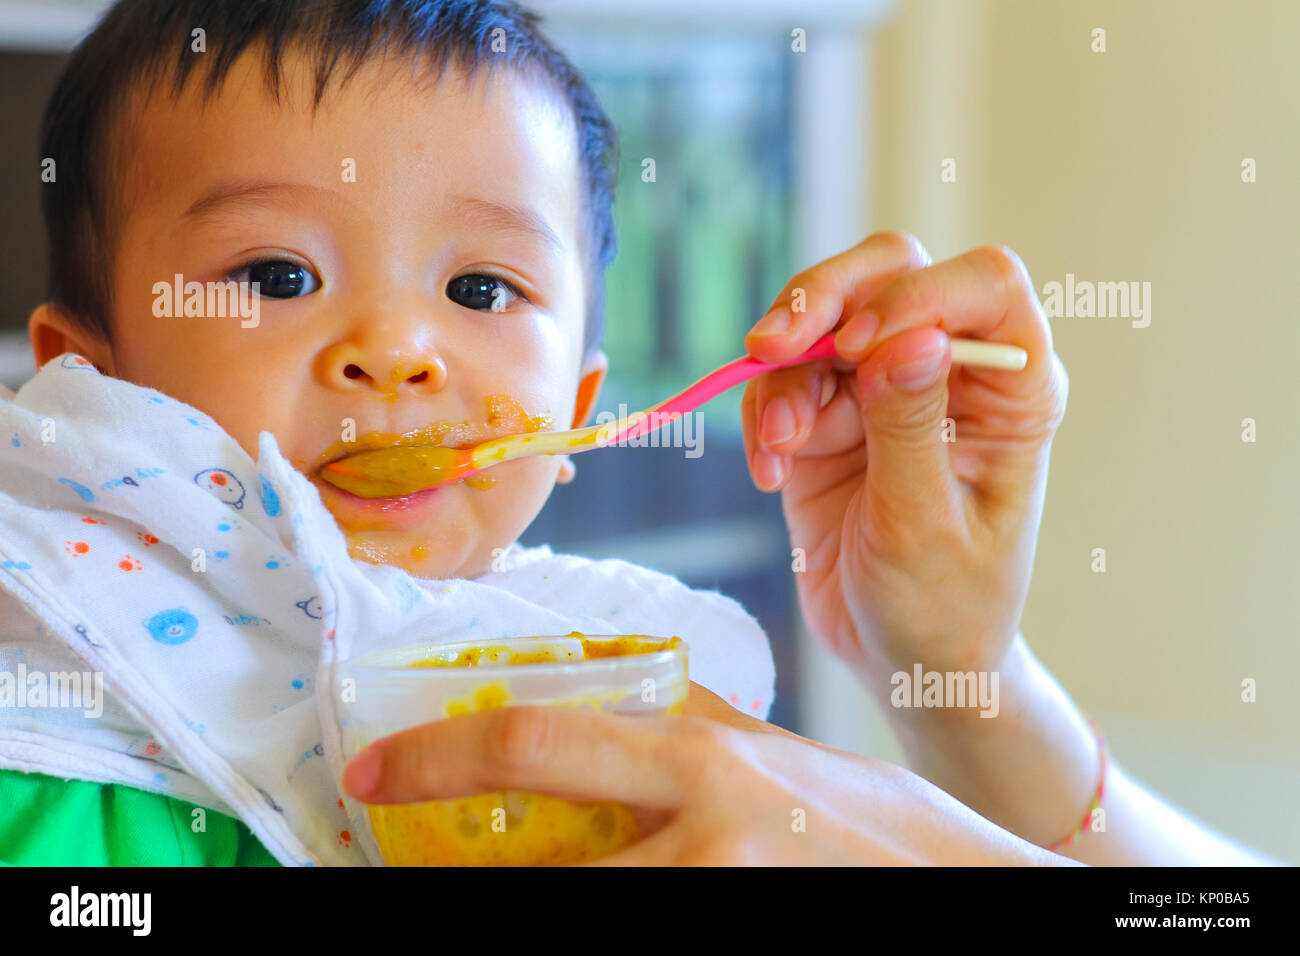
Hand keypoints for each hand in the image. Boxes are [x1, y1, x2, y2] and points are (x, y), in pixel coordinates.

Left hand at [340, 682, 1071, 864]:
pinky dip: (590, 912)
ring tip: (494, 878)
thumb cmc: (871, 822)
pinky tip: (584, 891)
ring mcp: (713, 899)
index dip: (437, 756)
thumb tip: (614, 694)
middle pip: (533, 869)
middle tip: (396, 849)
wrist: (967, 887)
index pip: (536, 744)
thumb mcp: (775, 751)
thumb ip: (691, 725)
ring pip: (573, 907)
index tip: (377, 768)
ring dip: (515, 900)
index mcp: (701, 758)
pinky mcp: (727, 933)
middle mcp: (699, 836)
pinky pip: (628, 930)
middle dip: (447, 861)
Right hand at [741, 234, 1067, 682]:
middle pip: (887, 274)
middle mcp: (947, 372)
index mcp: (1010, 391)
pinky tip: (769, 473)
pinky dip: (762, 415)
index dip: (917, 296)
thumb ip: (910, 429)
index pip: (982, 286)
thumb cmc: (943, 605)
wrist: (900, 661)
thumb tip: (907, 338)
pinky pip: (780, 380)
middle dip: (823, 300)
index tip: (860, 350)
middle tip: (769, 348)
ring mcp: (880, 392)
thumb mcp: (925, 526)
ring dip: (782, 374)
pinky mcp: (826, 420)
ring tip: (776, 449)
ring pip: (822, 320)